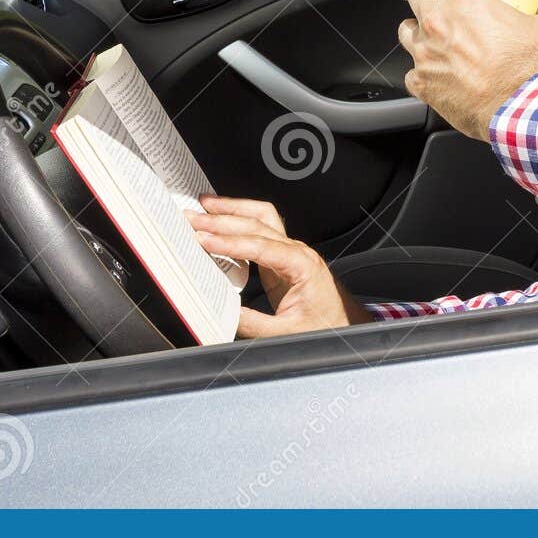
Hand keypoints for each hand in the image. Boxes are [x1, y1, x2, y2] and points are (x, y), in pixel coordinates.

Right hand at [190, 194, 371, 336]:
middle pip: (258, 225)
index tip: (205, 240)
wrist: (344, 325)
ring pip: (261, 219)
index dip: (230, 242)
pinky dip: (239, 222)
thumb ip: (255, 324)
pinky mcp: (282, 258)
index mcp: (302, 265)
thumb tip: (225, 314)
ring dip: (233, 210)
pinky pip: (261, 231)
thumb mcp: (287, 332)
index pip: (261, 246)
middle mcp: (297, 251)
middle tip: (194, 218)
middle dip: (223, 220)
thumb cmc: (325, 325)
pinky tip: (223, 223)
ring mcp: (291, 251)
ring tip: (206, 205)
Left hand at [399, 0, 537, 139]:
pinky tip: (441, 76)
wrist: (520, 110)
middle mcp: (437, 21)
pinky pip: (412, 72)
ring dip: (419, 32)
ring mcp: (425, 53)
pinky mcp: (422, 83)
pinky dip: (424, 73)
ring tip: (438, 41)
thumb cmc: (530, 70)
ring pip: (405, 30)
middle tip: (443, 7)